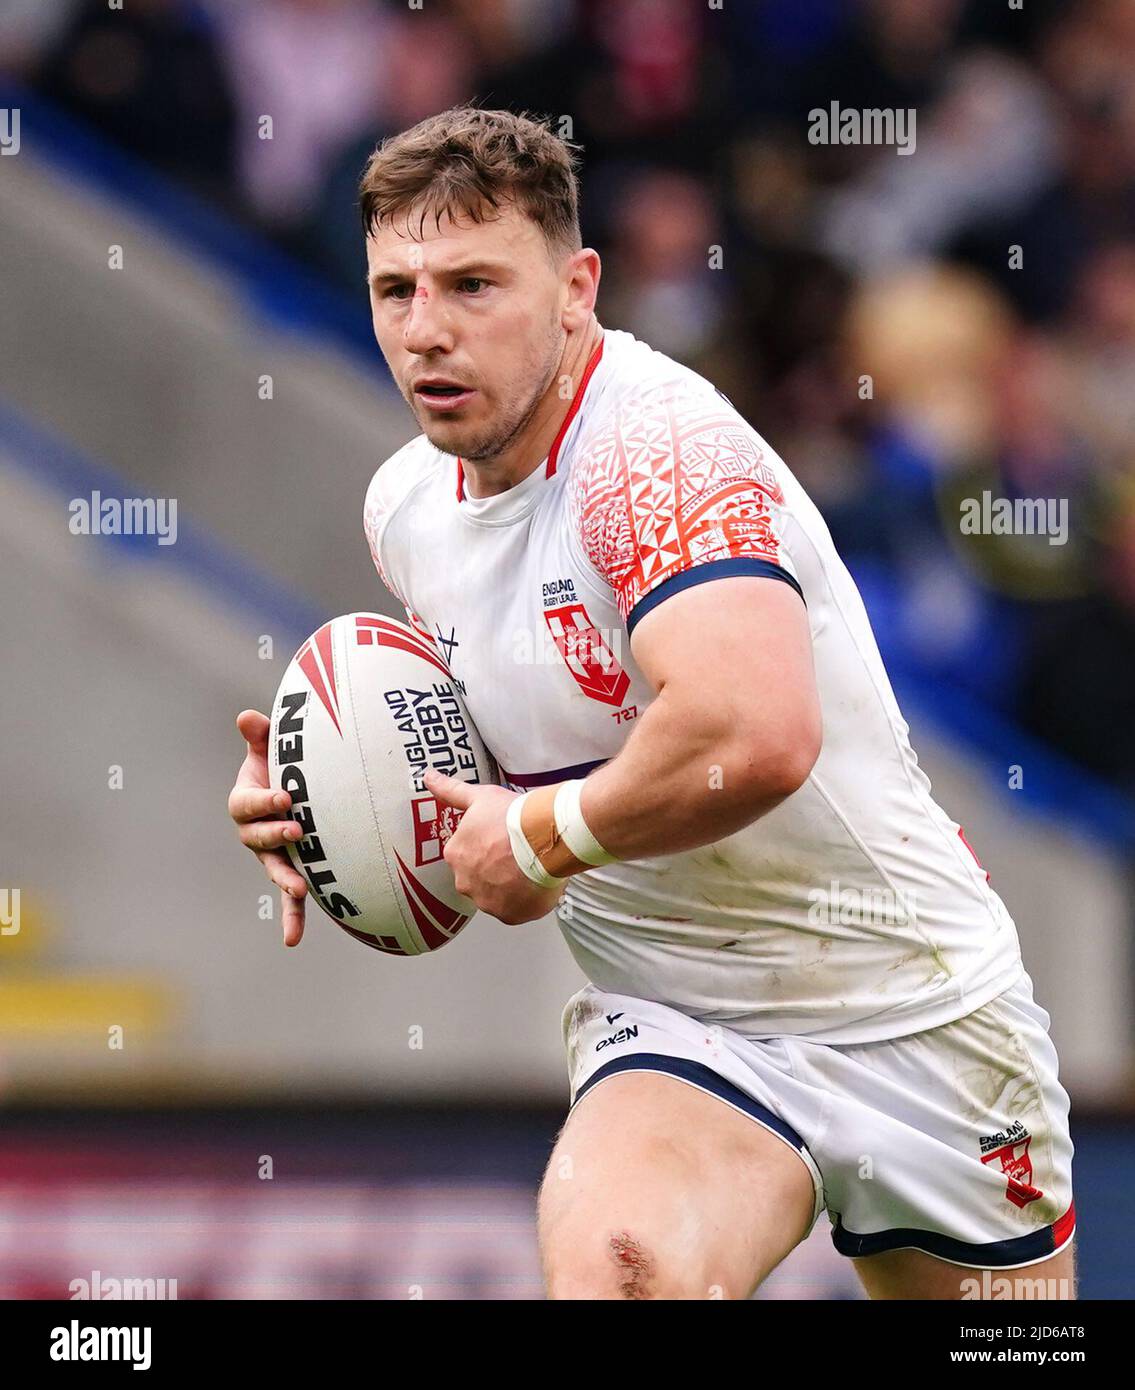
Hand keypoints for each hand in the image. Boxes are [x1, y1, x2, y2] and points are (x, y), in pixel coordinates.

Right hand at [227, 709, 307, 946]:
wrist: (302, 786)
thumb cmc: (285, 764)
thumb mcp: (272, 748)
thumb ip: (260, 735)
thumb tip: (248, 716)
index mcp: (246, 803)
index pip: (246, 805)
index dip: (262, 802)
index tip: (286, 796)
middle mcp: (254, 833)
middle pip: (257, 839)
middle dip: (275, 835)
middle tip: (297, 830)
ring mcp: (273, 856)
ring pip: (274, 870)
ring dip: (284, 880)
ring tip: (298, 887)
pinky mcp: (294, 872)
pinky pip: (291, 899)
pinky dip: (291, 917)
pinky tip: (292, 940)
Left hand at [423, 769, 566, 925]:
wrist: (544, 840)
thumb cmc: (512, 819)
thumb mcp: (479, 797)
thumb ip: (451, 791)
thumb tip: (428, 778)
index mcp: (455, 855)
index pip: (467, 855)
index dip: (487, 847)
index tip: (501, 840)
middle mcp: (466, 882)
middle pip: (480, 878)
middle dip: (495, 869)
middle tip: (516, 853)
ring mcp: (487, 902)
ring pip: (497, 895)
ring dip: (509, 886)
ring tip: (529, 867)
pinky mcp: (510, 915)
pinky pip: (515, 910)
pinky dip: (523, 901)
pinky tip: (535, 883)